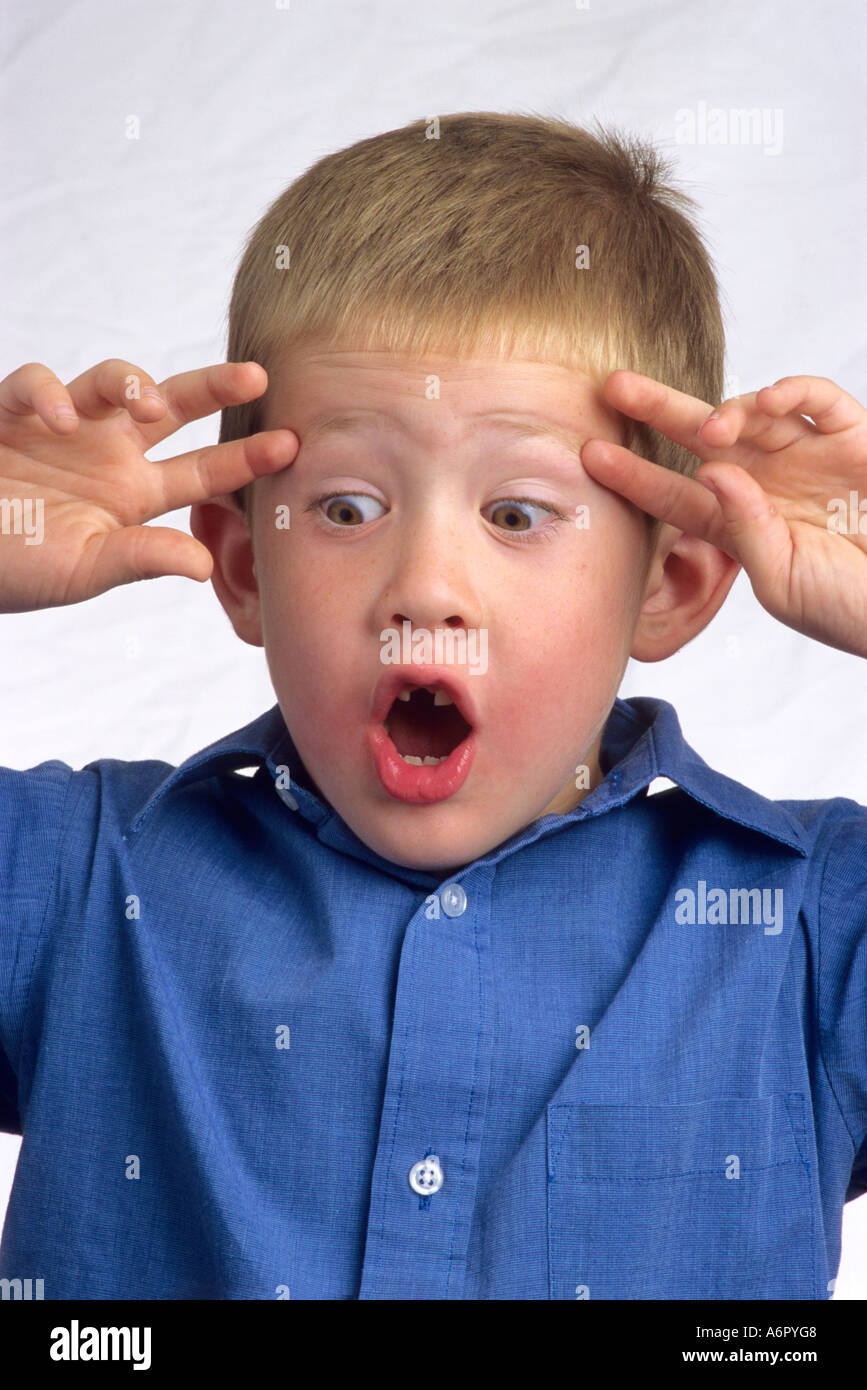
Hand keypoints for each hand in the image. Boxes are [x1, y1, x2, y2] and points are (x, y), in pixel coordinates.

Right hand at [0, 358, 297, 612]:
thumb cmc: (15, 568)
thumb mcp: (84, 571)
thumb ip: (141, 559)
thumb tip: (204, 564)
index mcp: (135, 495)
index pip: (204, 471)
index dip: (246, 458)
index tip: (291, 446)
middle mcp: (110, 453)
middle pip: (175, 408)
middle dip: (216, 388)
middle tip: (256, 377)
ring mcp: (65, 428)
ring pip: (114, 381)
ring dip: (134, 383)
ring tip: (143, 406)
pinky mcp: (12, 413)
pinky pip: (36, 384)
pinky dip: (49, 395)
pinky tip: (60, 422)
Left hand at [580, 371, 866, 657]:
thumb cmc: (848, 610)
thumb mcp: (781, 582)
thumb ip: (742, 529)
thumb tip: (711, 469)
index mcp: (741, 525)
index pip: (676, 493)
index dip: (635, 474)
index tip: (590, 455)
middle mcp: (768, 484)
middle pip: (702, 437)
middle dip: (658, 409)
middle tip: (613, 387)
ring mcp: (810, 458)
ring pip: (754, 411)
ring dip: (725, 409)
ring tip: (711, 429)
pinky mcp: (855, 440)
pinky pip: (819, 400)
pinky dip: (792, 390)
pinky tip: (768, 402)